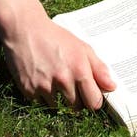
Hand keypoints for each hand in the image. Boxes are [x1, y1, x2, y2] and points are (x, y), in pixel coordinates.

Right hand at [1, 11, 115, 109]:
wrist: (24, 29)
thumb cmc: (55, 37)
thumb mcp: (81, 47)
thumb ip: (98, 68)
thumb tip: (112, 87)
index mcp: (79, 70)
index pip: (94, 102)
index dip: (94, 100)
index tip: (91, 95)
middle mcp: (63, 81)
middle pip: (76, 107)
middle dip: (77, 99)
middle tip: (71, 83)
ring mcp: (44, 87)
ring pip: (58, 106)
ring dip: (58, 98)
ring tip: (54, 78)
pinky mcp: (28, 90)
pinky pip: (40, 102)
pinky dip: (42, 94)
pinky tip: (41, 77)